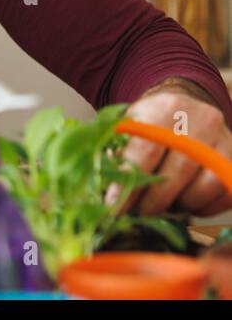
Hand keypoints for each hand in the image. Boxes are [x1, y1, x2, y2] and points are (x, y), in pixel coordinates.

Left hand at [116, 79, 231, 215]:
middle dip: (154, 201)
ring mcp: (222, 137)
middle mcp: (198, 119)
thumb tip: (100, 190)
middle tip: (138, 214)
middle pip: (178, 171)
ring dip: (182, 205)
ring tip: (163, 207)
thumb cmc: (148, 122)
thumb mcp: (126, 126)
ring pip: (207, 184)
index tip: (114, 207)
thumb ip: (114, 152)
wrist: (182, 104)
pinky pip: (226, 191)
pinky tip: (186, 205)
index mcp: (161, 108)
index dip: (129, 183)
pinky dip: (206, 206)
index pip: (146, 150)